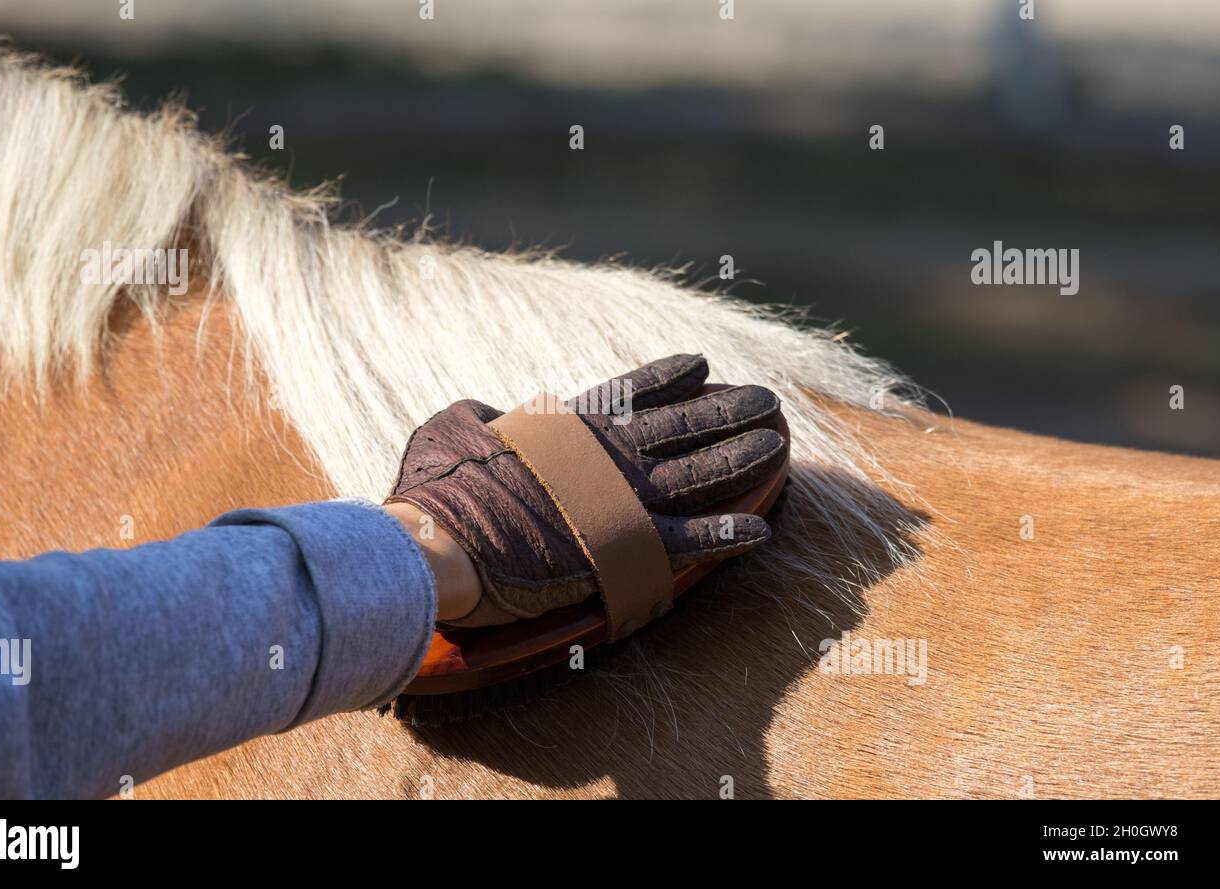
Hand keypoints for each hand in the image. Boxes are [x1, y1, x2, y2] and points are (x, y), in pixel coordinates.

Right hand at [386, 355, 787, 625]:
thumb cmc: (440, 490)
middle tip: (766, 400)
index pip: (632, 393)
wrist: (444, 542)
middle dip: (727, 410)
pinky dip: (727, 534)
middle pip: (683, 425)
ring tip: (779, 444)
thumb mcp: (452, 429)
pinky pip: (690, 540)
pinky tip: (762, 528)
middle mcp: (607, 456)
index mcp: (570, 427)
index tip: (702, 363)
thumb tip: (490, 413)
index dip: (670, 378)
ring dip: (742, 458)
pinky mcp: (625, 547)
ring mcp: (621, 500)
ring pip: (700, 472)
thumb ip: (483, 418)